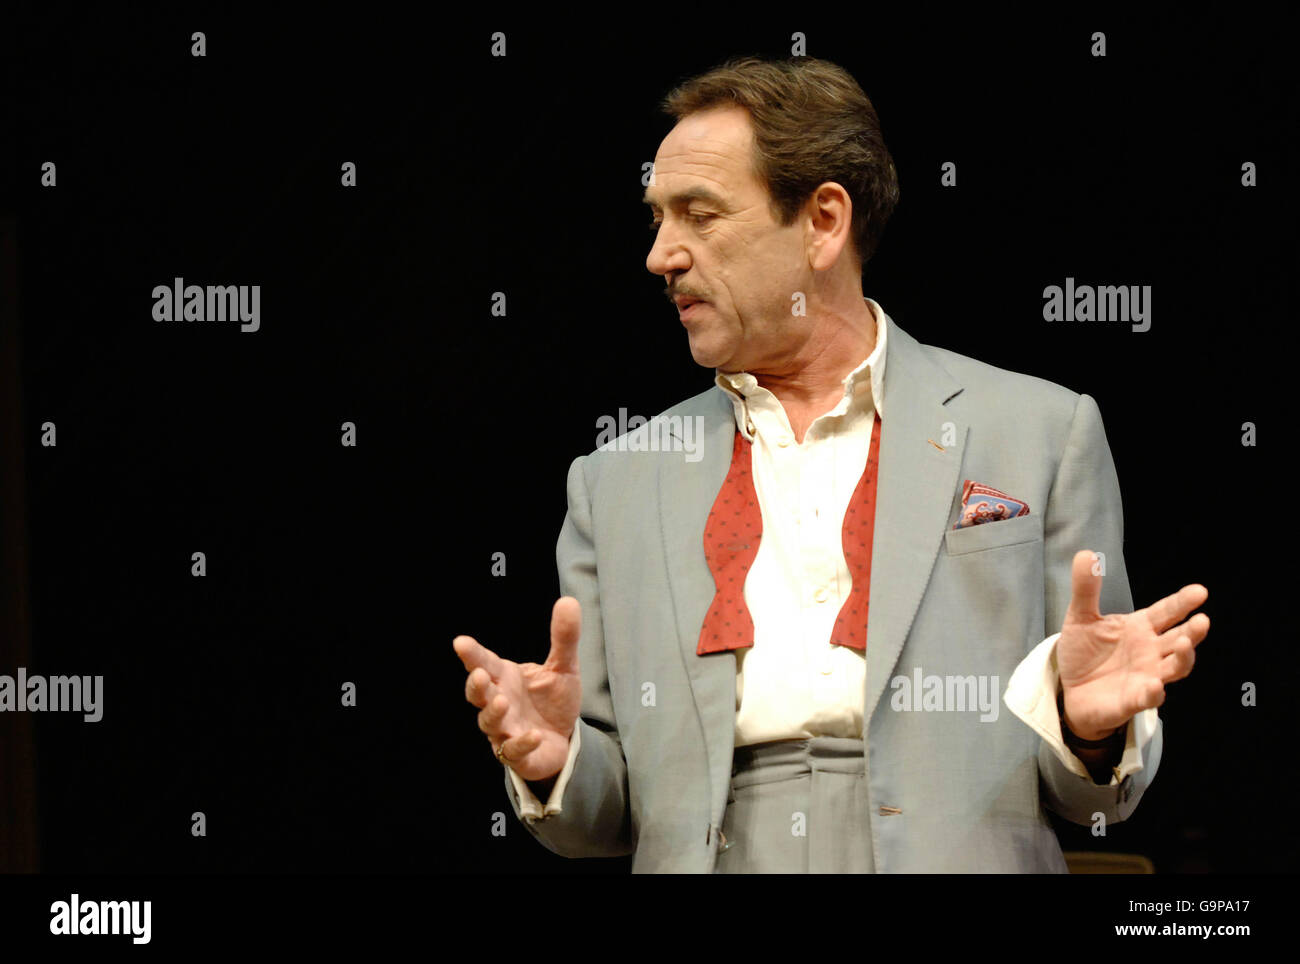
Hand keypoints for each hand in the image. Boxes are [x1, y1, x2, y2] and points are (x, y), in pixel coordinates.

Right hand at [453, 597, 581, 781]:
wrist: (564, 740)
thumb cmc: (553, 701)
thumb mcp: (564, 667)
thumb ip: (564, 638)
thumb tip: (569, 601)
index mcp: (506, 678)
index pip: (484, 663)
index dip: (472, 654)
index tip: (461, 642)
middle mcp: (500, 702)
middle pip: (478, 694)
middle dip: (476, 685)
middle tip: (480, 675)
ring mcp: (505, 730)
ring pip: (490, 723)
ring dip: (493, 713)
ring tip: (501, 702)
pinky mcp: (518, 754)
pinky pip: (513, 750)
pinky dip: (522, 743)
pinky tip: (535, 735)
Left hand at [1057, 550, 1208, 740]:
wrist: (1070, 689)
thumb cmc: (1084, 652)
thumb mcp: (1080, 617)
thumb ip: (1086, 589)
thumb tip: (1086, 554)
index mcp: (1141, 627)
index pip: (1167, 612)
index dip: (1182, 602)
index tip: (1199, 591)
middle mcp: (1150, 652)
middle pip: (1179, 641)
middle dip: (1192, 632)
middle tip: (1202, 620)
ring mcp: (1145, 677)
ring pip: (1174, 669)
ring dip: (1182, 659)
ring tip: (1185, 645)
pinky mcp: (1132, 701)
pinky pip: (1147, 698)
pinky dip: (1152, 692)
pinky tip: (1153, 685)